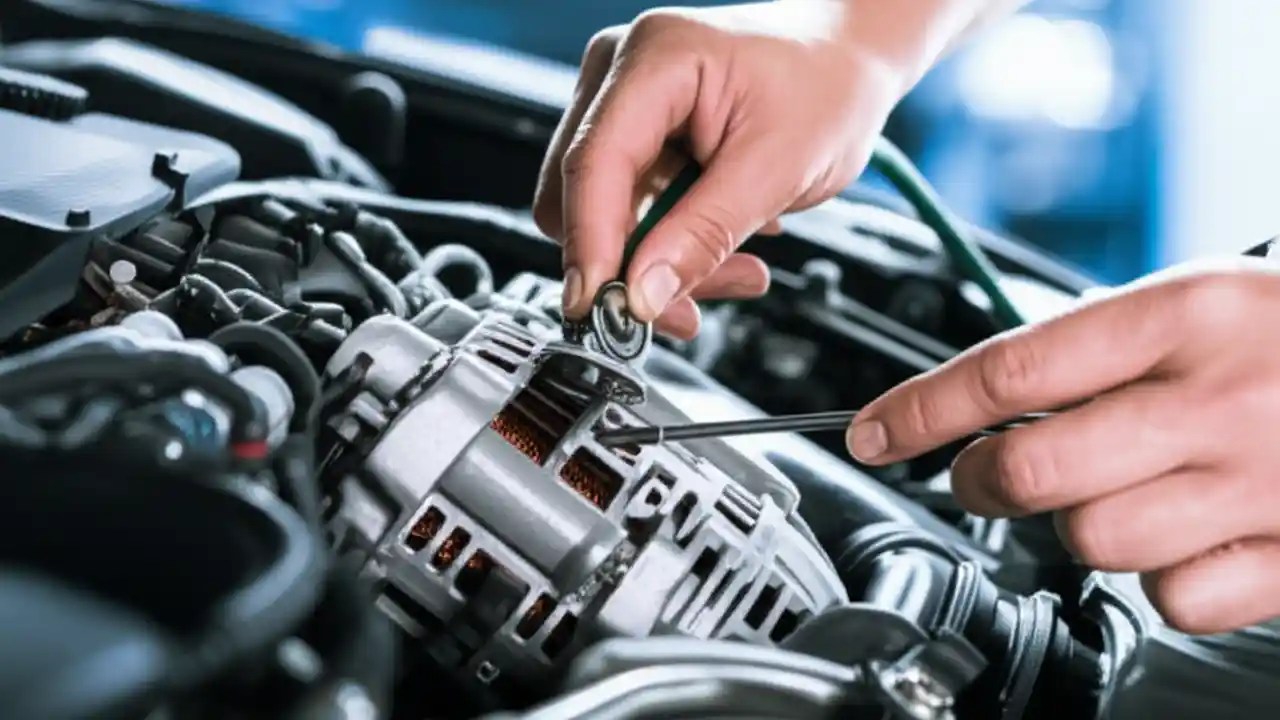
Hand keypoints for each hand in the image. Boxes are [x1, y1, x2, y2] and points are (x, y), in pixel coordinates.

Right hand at [534, 1, 946, 338]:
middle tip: (687, 308)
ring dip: (660, 263)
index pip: (594, 161)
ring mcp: (622, 107)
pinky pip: (628, 213)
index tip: (603, 307)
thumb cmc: (826, 84)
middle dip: (631, 264)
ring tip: (737, 272)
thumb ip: (706, 232)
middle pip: (581, 195)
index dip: (592, 243)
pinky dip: (671, 246)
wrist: (846, 60)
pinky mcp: (634, 140)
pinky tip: (723, 248)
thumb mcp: (779, 167)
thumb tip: (645, 293)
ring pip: (603, 217)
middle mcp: (620, 74)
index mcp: (656, 59)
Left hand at [847, 260, 1279, 633]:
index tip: (872, 432)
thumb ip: (1097, 348)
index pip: (1008, 372)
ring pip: (1090, 541)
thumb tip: (984, 404)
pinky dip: (1161, 576)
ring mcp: (1258, 483)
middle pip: (1028, 473)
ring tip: (1117, 490)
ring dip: (1076, 525)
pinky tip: (1189, 532)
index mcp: (1186, 316)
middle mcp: (1216, 400)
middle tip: (978, 472)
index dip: (918, 410)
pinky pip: (1173, 597)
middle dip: (976, 479)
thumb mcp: (1202, 300)